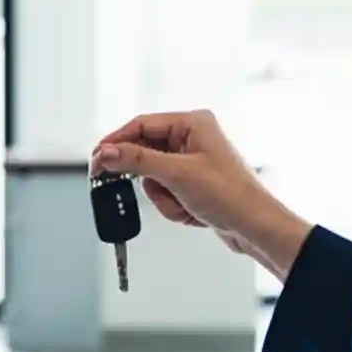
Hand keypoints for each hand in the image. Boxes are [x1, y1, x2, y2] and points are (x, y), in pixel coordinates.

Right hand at [91, 110, 312, 278]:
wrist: (255, 227)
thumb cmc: (231, 195)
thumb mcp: (177, 175)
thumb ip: (137, 160)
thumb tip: (107, 153)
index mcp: (193, 123)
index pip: (141, 125)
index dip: (116, 142)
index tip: (97, 159)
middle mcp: (192, 138)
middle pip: (145, 153)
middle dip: (149, 179)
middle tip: (139, 188)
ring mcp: (192, 162)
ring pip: (152, 178)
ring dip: (163, 197)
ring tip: (183, 204)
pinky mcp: (192, 184)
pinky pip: (165, 193)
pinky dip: (172, 206)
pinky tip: (190, 212)